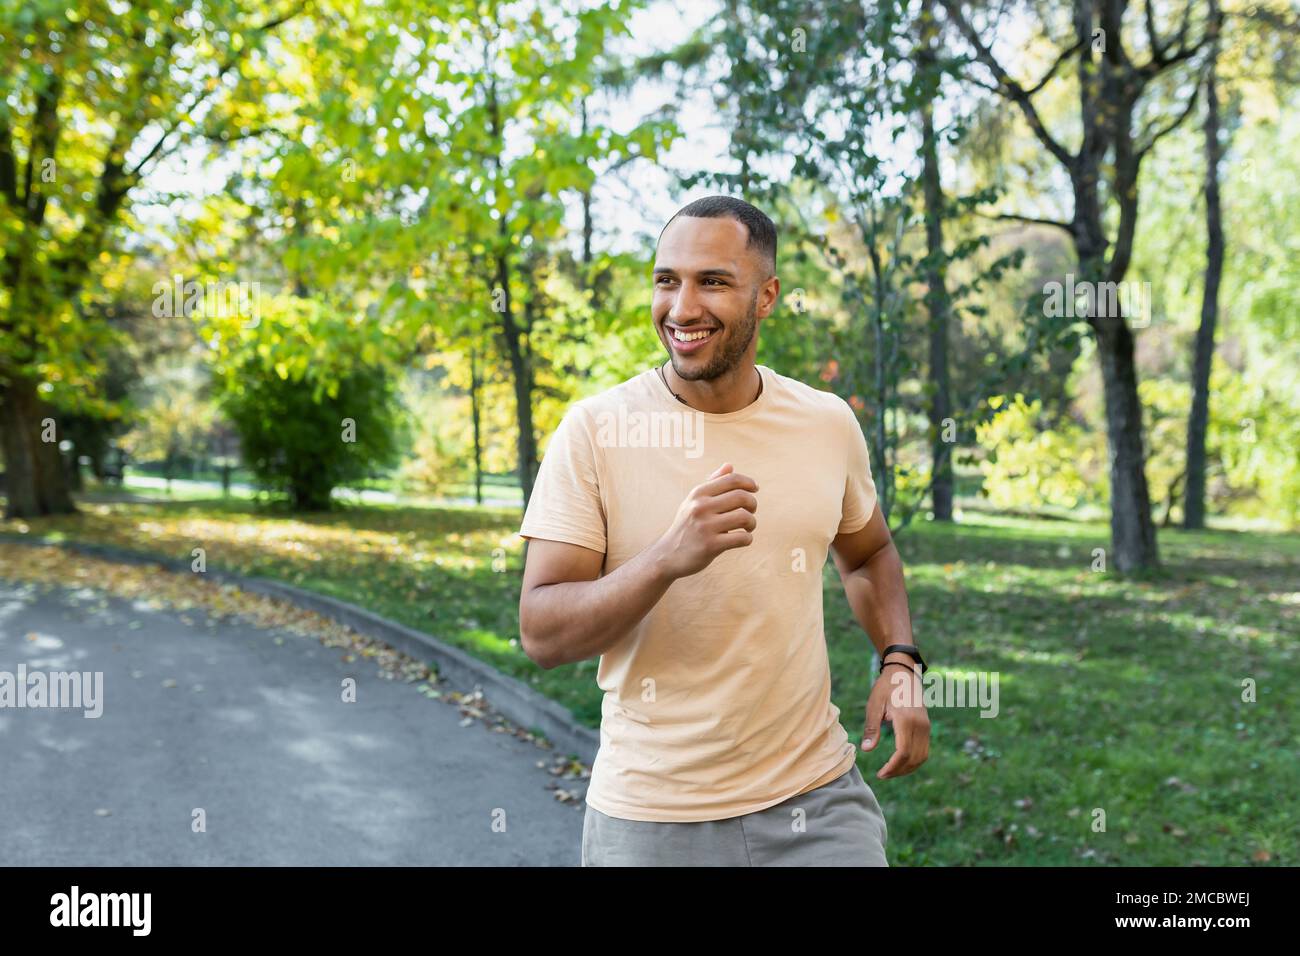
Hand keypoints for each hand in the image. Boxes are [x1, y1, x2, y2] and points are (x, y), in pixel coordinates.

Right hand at [653, 462, 758, 578]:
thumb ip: (712, 483)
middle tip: (750, 512)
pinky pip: (742, 538)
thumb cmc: (686, 526)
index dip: (748, 482)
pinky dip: (748, 538)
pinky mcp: (710, 546)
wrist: (667, 556)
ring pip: (744, 517)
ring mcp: (705, 526)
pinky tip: (743, 539)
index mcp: (698, 493)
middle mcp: (700, 507)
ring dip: (752, 523)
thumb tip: (730, 465)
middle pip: (742, 497)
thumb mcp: (693, 502)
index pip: (732, 479)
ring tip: (747, 527)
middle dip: (752, 504)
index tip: (755, 489)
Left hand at [861, 659, 930, 778]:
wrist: (903, 671)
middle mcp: (920, 725)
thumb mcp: (874, 705)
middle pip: (914, 758)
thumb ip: (872, 728)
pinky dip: (914, 760)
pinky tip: (901, 762)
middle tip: (883, 775)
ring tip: (891, 771)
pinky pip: (924, 750)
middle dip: (899, 771)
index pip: (903, 752)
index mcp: (906, 720)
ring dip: (908, 768)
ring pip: (922, 756)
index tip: (880, 774)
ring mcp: (926, 726)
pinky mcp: (927, 726)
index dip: (892, 767)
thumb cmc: (886, 687)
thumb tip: (867, 750)